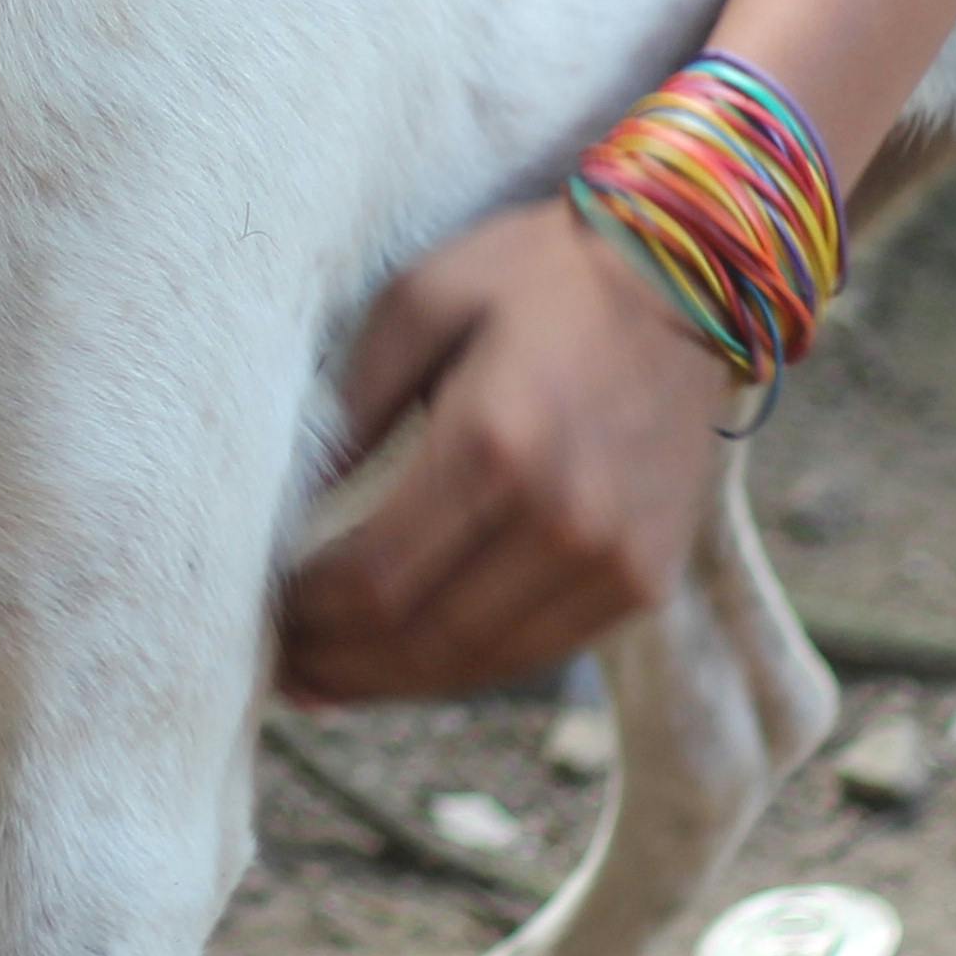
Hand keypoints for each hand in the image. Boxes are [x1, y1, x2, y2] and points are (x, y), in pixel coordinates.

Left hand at [274, 199, 735, 704]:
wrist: (695, 280)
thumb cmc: (542, 273)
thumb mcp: (424, 296)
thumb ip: (353, 399)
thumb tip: (291, 497)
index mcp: (495, 442)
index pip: (374, 576)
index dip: (306, 612)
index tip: (260, 608)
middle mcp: (562, 518)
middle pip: (420, 638)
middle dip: (334, 662)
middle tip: (274, 662)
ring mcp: (613, 560)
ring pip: (477, 664)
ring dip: (390, 683)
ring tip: (323, 677)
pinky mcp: (644, 580)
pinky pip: (535, 654)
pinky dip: (462, 668)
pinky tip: (407, 662)